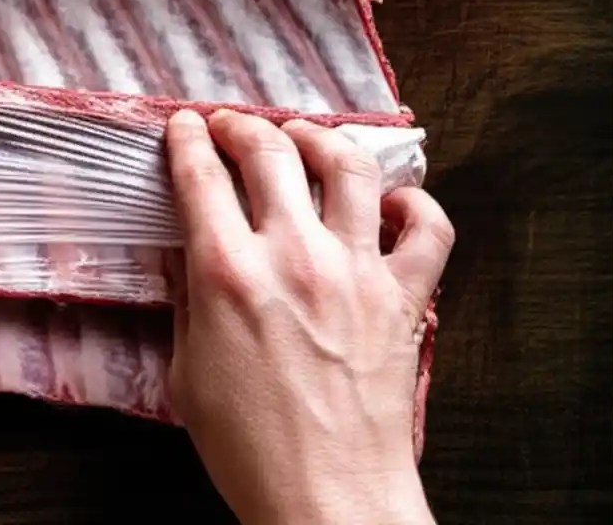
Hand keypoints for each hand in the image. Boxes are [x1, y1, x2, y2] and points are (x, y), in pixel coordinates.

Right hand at [165, 110, 452, 524]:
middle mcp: (294, 256)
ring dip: (321, 139)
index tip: (185, 125)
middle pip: (270, 151)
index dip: (187, 138)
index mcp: (227, 274)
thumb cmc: (247, 446)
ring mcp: (357, 271)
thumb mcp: (185, 371)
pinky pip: (429, 227)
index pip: (202, 175)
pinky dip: (413, 203)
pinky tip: (391, 201)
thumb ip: (185, 302)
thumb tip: (184, 255)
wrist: (327, 495)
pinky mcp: (404, 297)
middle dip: (243, 125)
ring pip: (349, 167)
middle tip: (232, 124)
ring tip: (306, 138)